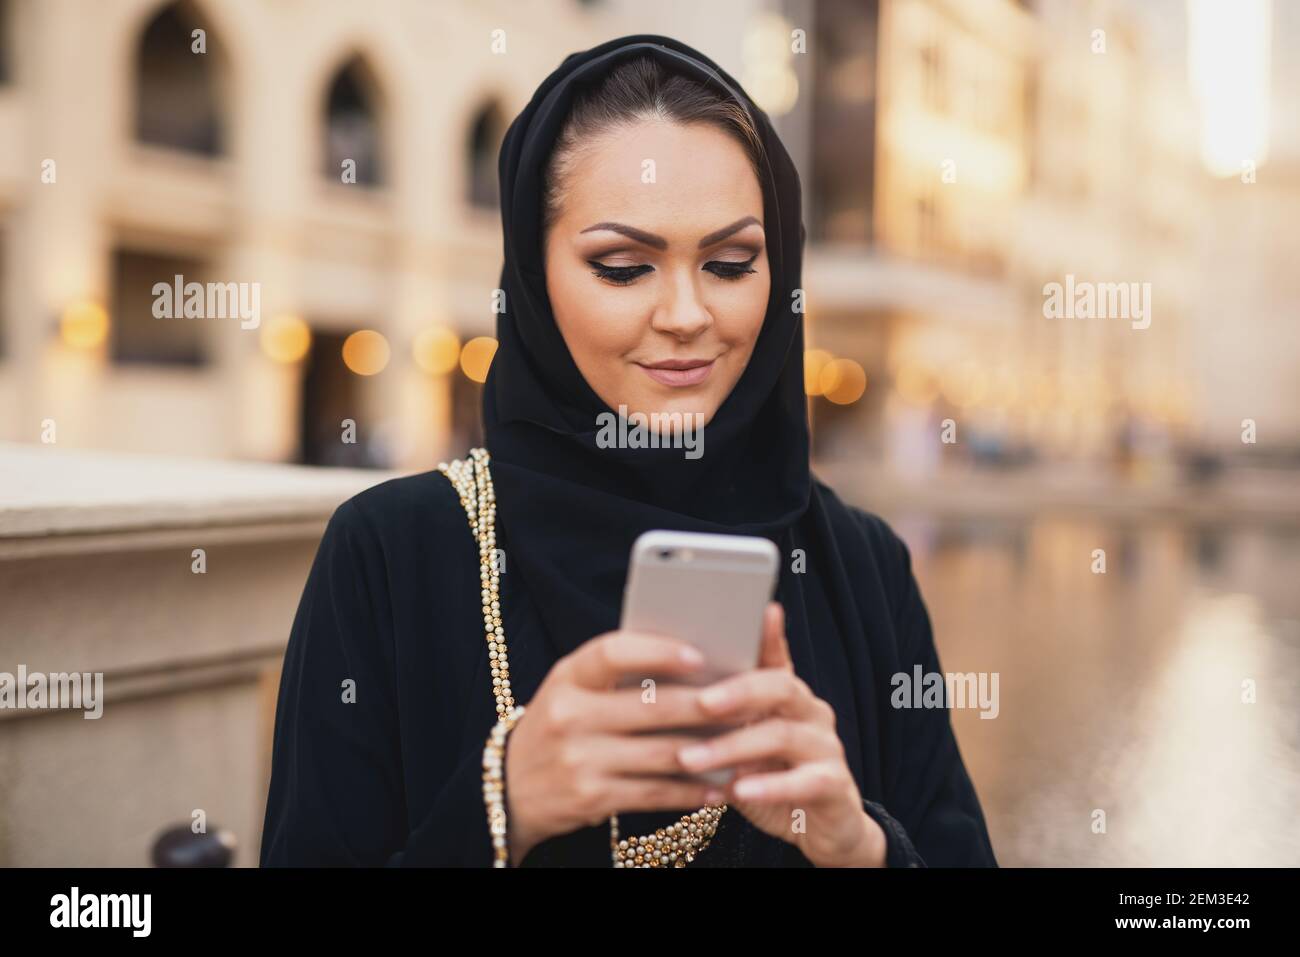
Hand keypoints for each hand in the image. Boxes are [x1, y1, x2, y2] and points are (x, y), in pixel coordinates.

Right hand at [503, 630, 733, 864]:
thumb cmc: (560, 726)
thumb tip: (696, 663)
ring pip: (660, 753)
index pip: (612, 652)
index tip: (699, 656)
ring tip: (744, 742)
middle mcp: (568, 715)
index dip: (657, 652)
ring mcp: (578, 759)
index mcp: (567, 676)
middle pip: (649, 707)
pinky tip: (720, 787)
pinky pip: (655, 793)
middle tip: (745, 702)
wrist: (509, 785)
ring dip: (709, 750)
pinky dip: (692, 790)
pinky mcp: (590, 798)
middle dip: (705, 706)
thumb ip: (620, 674)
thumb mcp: (573, 690)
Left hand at [674, 603, 886, 866]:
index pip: (773, 655)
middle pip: (780, 686)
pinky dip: (769, 785)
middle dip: (738, 692)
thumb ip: (716, 714)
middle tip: (700, 702)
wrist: (818, 826)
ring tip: (692, 759)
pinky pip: (804, 782)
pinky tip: (738, 790)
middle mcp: (810, 711)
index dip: (766, 633)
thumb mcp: (741, 740)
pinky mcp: (834, 785)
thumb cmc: (768, 774)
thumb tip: (662, 688)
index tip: (754, 611)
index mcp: (785, 693)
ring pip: (783, 735)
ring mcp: (826, 746)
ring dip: (734, 746)